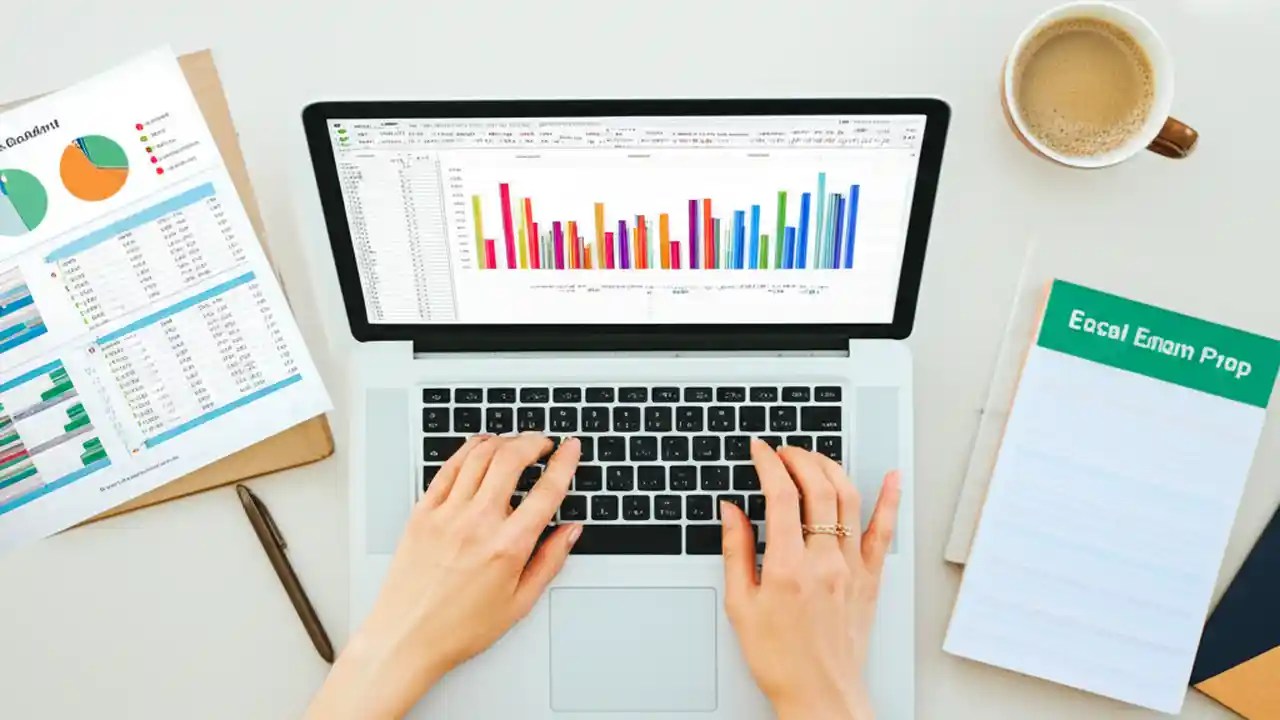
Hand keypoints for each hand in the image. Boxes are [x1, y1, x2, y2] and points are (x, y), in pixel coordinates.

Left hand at [307, 433, 581, 719]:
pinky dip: (468, 450)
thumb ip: (550, 561)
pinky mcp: (421, 513)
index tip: (571, 448)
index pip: (546, 491)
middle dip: (534, 442)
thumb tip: (570, 531)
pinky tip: (479, 448)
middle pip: (511, 459)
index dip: (565, 462)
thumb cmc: (459, 628)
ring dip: (503, 440)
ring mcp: (446, 514)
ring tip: (514, 442)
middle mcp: (477, 524)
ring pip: (478, 456)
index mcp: (507, 547)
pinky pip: (447, 468)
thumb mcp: (519, 603)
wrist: (406, 638)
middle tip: (544, 442)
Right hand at [721, 439, 900, 719]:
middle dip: (798, 457)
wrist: (820, 694)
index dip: (768, 463)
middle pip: (818, 487)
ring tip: (814, 458)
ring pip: (849, 499)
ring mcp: (852, 568)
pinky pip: (883, 531)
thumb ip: (735, 551)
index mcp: (787, 568)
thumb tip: (730, 511)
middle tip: (783, 451)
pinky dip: (889, 500)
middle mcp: (824, 562)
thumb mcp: (740, 605)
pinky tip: (890, 478)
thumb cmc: (779, 659)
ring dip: (831, 468)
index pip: (780, 495)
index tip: (759, 450)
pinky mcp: (870, 578)